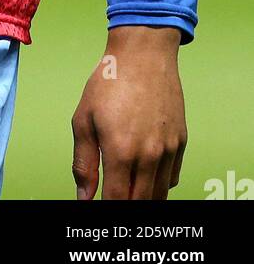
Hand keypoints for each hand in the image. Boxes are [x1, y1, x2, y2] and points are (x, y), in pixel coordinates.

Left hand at [71, 26, 186, 199]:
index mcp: (121, 151)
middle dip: (125, 205)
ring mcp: (168, 150)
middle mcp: (149, 156)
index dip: (105, 209)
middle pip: (140, 202)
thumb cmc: (109, 82)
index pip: (117, 200)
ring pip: (158, 195)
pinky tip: (144, 172)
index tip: (98, 206)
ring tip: (127, 188)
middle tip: (112, 195)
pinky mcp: (180, 142)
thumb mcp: (83, 119)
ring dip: (142, 197)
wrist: (144, 54)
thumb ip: (83, 162)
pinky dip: (158, 183)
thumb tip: (84, 196)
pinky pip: (172, 178)